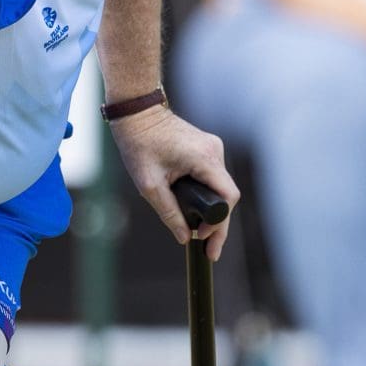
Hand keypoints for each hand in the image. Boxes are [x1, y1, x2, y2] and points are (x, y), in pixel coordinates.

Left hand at [109, 104, 241, 260]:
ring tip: (202, 234)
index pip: (228, 197)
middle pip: (227, 196)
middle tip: (210, 251)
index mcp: (204, 159)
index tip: (202, 237)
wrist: (136, 113)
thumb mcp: (149, 185)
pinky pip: (213, 178)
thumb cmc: (140, 144)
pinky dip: (208, 195)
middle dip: (218, 225)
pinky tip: (199, 212)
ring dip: (213, 210)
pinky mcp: (207, 148)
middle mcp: (215, 151)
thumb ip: (168, 213)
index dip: (219, 222)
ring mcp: (213, 148)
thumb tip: (184, 238)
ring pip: (221, 188)